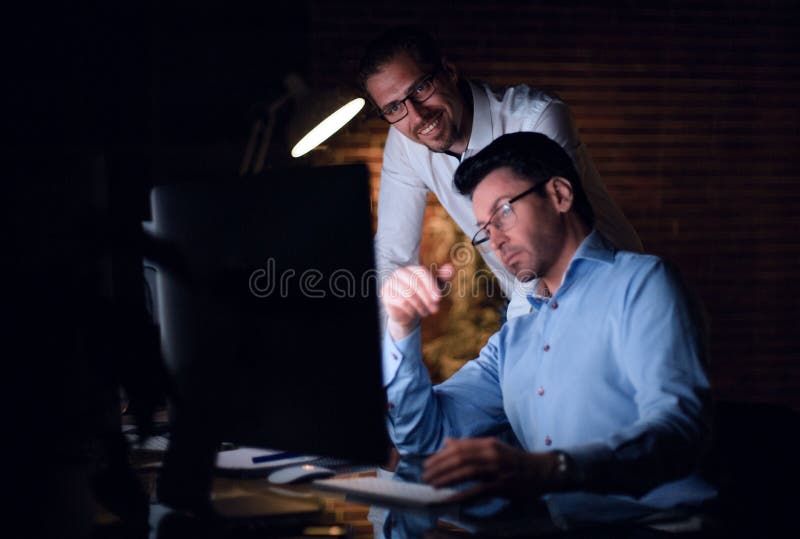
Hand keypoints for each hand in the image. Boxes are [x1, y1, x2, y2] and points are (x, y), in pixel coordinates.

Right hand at [380, 264, 453, 340]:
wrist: (407, 312)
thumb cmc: (422, 297)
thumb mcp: (435, 287)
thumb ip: (443, 277)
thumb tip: (451, 268)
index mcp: (412, 268)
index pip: (422, 272)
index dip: (431, 285)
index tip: (439, 298)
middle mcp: (399, 272)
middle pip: (415, 283)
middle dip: (427, 298)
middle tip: (435, 310)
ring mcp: (391, 283)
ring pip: (408, 294)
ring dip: (420, 305)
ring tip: (426, 313)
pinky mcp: (386, 294)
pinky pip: (400, 302)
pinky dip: (410, 309)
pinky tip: (414, 314)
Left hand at [422, 437, 559, 501]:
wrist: (541, 471)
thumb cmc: (515, 461)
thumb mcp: (493, 448)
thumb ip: (470, 445)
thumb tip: (447, 441)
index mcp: (488, 443)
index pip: (459, 447)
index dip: (441, 455)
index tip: (428, 463)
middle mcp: (491, 454)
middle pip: (459, 458)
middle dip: (439, 466)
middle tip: (425, 474)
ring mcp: (496, 469)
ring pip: (465, 471)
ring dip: (446, 478)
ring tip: (432, 483)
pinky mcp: (500, 485)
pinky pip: (476, 490)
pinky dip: (461, 494)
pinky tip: (448, 498)